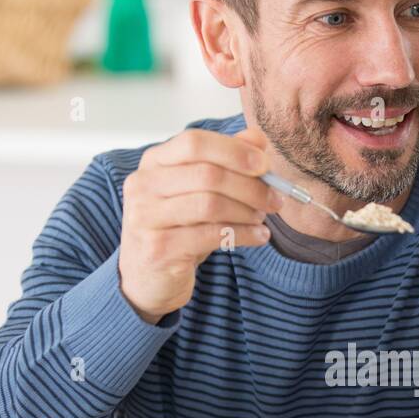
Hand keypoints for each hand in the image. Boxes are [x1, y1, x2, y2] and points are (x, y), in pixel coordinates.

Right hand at [119, 126, 280, 323]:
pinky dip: (243, 234)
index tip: (265, 165)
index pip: (195, 142)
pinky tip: (258, 237)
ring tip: (262, 218)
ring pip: (210, 205)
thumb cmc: (177, 229)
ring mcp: (146, 217)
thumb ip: (225, 160)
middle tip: (275, 199)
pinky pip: (211, 235)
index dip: (234, 151)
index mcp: (153, 162)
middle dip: (250, 186)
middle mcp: (143, 185)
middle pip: (208, 174)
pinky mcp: (158, 249)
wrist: (147, 279)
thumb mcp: (198, 191)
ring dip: (247, 211)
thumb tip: (257, 138)